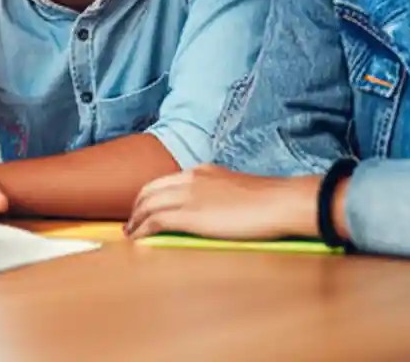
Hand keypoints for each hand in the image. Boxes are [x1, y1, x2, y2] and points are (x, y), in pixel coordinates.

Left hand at [124, 164, 319, 240]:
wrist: (279, 202)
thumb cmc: (269, 201)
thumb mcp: (237, 190)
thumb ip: (220, 195)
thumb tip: (215, 209)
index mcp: (202, 171)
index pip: (166, 180)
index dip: (151, 194)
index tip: (145, 207)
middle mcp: (190, 179)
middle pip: (150, 190)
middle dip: (137, 206)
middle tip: (132, 222)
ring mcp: (188, 195)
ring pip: (148, 205)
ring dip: (135, 220)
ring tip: (130, 233)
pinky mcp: (189, 215)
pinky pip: (155, 221)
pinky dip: (142, 230)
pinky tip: (137, 239)